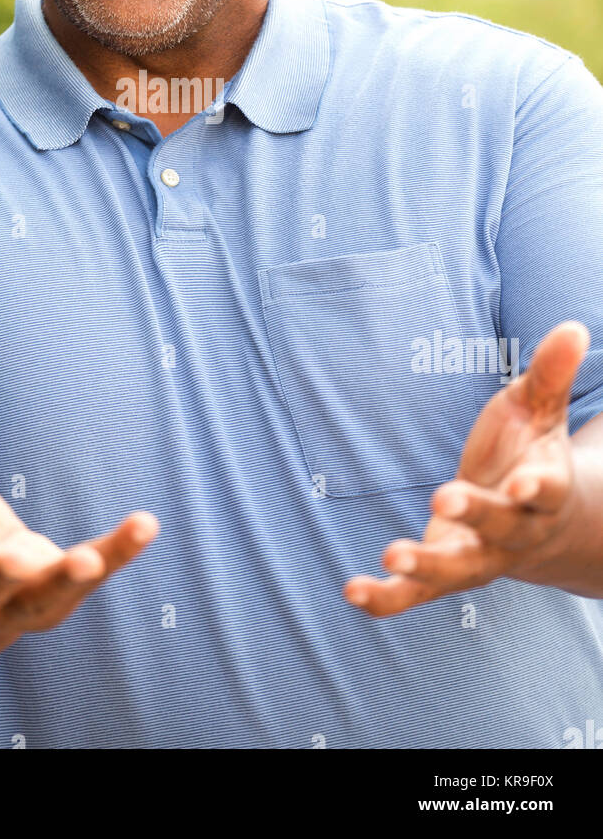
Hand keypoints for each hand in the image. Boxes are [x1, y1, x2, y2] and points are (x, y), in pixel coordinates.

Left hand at [343, 321, 590, 616]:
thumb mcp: (539, 410)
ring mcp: (480, 557)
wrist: (539, 523)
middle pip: (499, 528)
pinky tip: (353, 592)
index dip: (536, 485)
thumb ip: (550, 374)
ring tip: (392, 555)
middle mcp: (515, 532)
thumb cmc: (531, 452)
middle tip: (443, 495)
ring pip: (458, 571)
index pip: (545, 489)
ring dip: (426, 567)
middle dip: (476, 514)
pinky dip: (388, 598)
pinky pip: (417, 594)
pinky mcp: (446, 570)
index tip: (523, 478)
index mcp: (543, 490)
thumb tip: (573, 327)